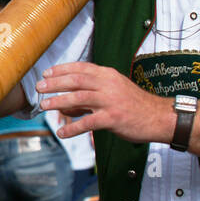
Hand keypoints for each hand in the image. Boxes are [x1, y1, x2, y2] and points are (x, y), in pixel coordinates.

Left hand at [37, 61, 171, 142]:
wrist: (159, 117)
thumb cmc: (135, 105)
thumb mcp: (113, 92)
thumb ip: (89, 96)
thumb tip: (65, 104)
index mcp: (108, 75)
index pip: (81, 68)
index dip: (61, 70)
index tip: (46, 73)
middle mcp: (108, 85)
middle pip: (76, 80)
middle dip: (55, 83)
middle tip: (39, 87)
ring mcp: (110, 101)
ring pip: (79, 97)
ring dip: (59, 101)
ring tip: (44, 106)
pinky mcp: (113, 118)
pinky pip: (88, 122)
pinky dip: (73, 127)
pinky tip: (62, 132)